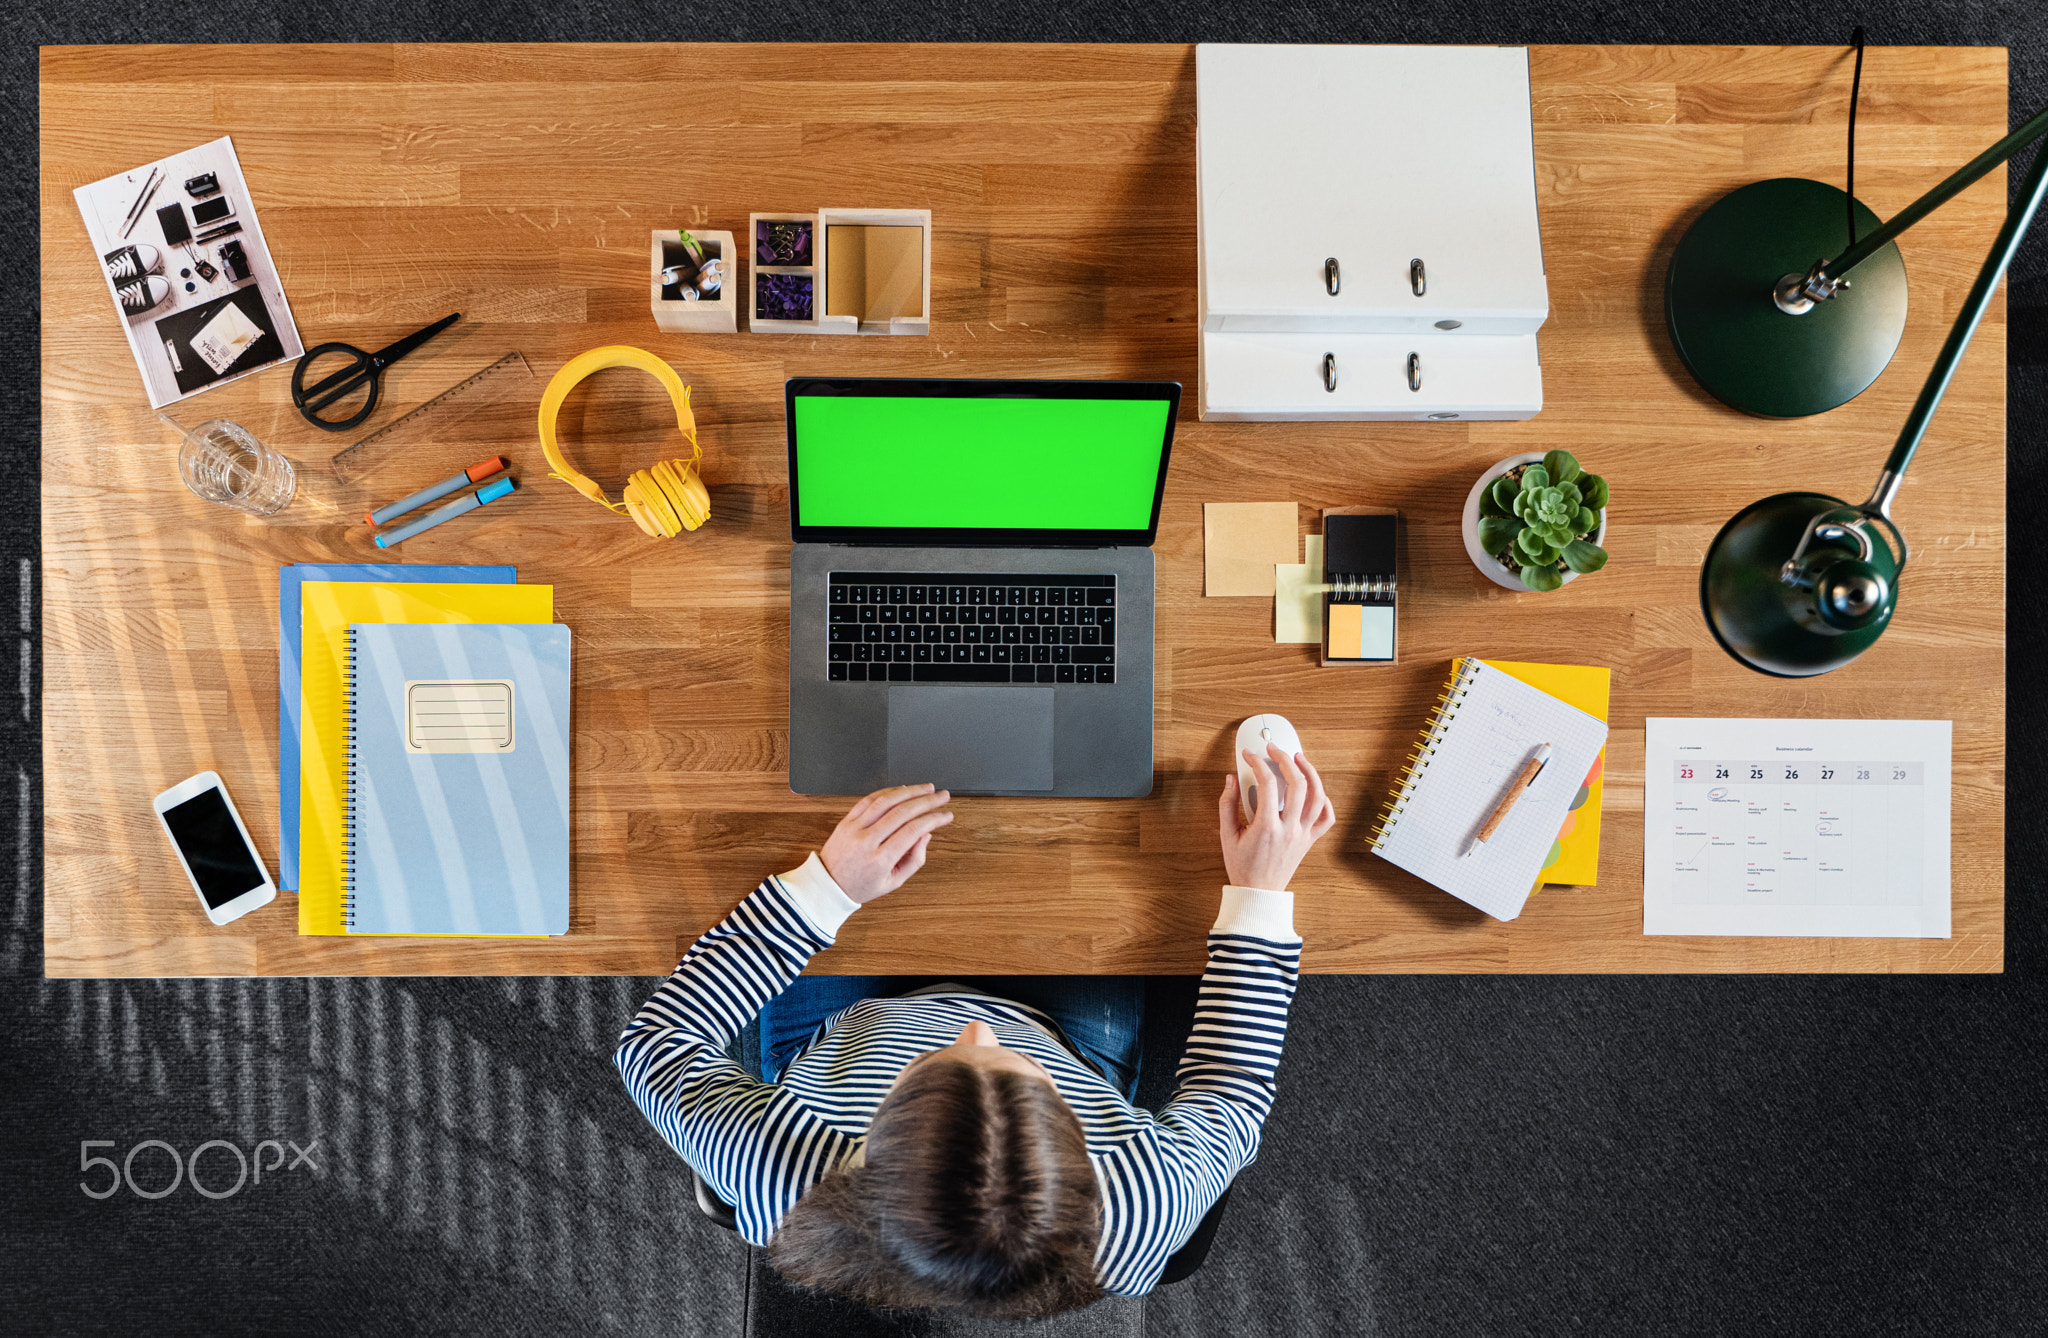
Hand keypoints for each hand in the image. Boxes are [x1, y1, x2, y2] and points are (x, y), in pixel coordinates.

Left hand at [821, 784, 954, 903]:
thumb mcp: (893, 883)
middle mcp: (867, 841)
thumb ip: (914, 860)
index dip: (934, 819)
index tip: (946, 816)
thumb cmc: (861, 886)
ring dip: (910, 791)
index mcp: (880, 859)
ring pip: (886, 801)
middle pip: (902, 812)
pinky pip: (869, 800)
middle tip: (943, 796)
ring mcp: (855, 828)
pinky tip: (902, 789)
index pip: (912, 831)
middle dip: (927, 801)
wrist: (828, 884)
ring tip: (927, 788)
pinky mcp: (847, 820)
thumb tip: (925, 835)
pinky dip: (888, 791)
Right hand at [1218, 743, 1335, 890]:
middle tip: (1275, 749)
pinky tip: (1315, 789)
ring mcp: (1302, 834)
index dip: (1257, 763)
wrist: (1259, 893)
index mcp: (1267, 827)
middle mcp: (1289, 829)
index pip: (1267, 784)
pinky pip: (1326, 818)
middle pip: (1297, 784)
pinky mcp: (1309, 840)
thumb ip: (1227, 805)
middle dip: (1286, 760)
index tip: (1248, 755)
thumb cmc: (1242, 867)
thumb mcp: (1227, 836)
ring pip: (1318, 797)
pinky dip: (1324, 800)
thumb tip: (1230, 779)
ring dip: (1311, 773)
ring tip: (1300, 758)